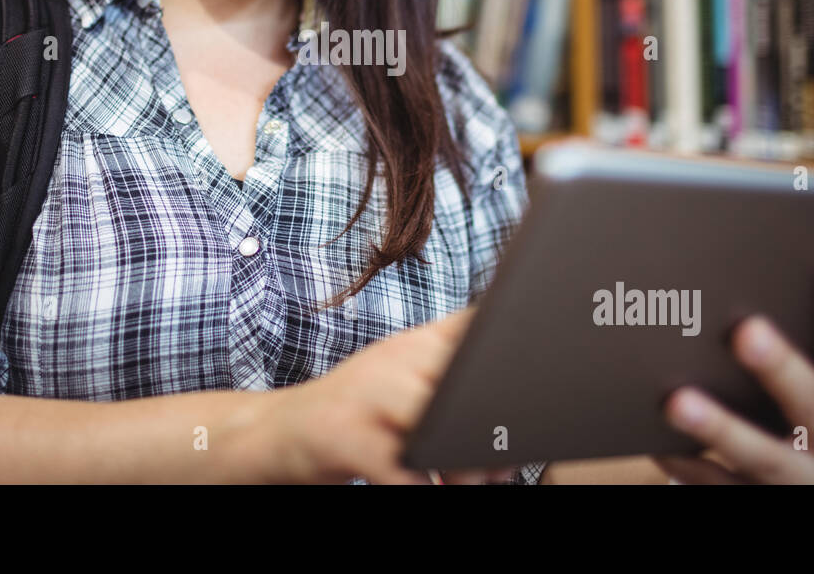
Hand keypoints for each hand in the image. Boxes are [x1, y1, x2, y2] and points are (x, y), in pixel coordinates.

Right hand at [257, 305, 522, 483]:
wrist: (278, 432)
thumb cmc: (357, 414)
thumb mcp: (402, 379)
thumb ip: (450, 377)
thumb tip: (522, 413)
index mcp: (416, 342)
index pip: (477, 324)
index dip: (511, 339)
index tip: (534, 373)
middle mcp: (394, 357)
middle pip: (466, 376)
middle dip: (495, 421)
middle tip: (509, 457)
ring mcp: (367, 394)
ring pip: (437, 419)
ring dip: (467, 461)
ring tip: (477, 479)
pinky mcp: (345, 437)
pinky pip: (400, 469)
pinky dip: (427, 487)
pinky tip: (437, 489)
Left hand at [654, 262, 813, 483]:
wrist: (813, 499)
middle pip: (813, 408)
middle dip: (780, 370)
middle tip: (745, 332)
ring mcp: (799, 480)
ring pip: (761, 456)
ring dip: (719, 427)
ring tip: (677, 401)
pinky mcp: (759, 502)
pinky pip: (721, 485)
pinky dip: (690, 466)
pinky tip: (660, 446)